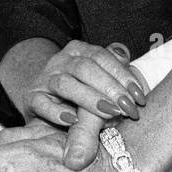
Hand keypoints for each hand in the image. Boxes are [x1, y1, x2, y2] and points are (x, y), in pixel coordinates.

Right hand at [23, 40, 146, 128]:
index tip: (139, 95)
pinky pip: (41, 104)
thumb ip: (112, 64)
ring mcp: (45, 79)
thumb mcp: (96, 73)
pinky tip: (73, 120)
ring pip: (65, 84)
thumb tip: (124, 53)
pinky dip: (57, 112)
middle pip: (85, 68)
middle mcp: (61, 61)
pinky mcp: (31, 99)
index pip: (102, 56)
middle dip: (110, 87)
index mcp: (78, 50)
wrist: (40, 96)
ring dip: (89, 99)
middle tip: (128, 107)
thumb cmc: (78, 87)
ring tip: (110, 113)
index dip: (122, 74)